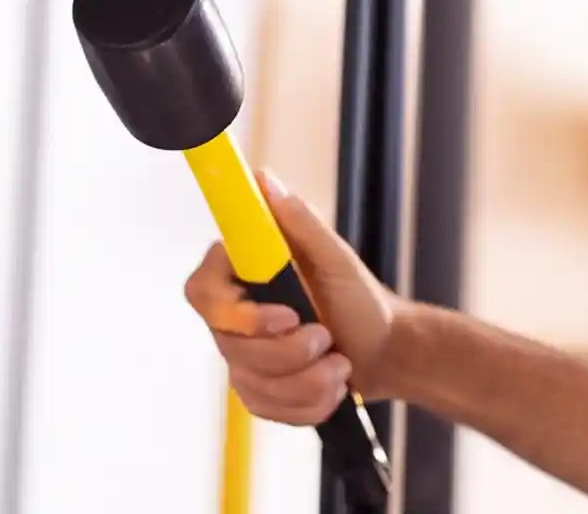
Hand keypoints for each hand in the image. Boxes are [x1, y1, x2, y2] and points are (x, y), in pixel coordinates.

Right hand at [184, 170, 404, 425]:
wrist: (385, 352)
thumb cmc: (361, 300)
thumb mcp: (336, 257)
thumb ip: (298, 220)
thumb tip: (264, 180)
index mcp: (244, 274)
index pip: (202, 292)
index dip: (238, 313)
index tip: (287, 315)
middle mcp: (234, 314)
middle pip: (229, 345)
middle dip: (287, 352)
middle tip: (326, 339)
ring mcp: (241, 355)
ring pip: (249, 381)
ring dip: (305, 379)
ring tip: (339, 363)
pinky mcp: (256, 390)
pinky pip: (264, 407)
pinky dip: (306, 402)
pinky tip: (330, 385)